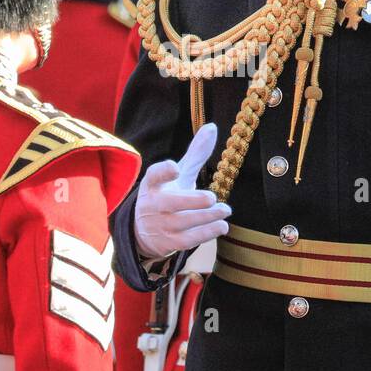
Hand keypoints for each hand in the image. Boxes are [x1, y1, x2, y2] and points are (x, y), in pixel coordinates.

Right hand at [134, 123, 230, 259]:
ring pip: (183, 222)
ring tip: (225, 210)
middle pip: (172, 203)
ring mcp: (160, 225)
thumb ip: (195, 153)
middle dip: (193, 201)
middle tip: (212, 197)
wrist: (144, 231)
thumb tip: (213, 127)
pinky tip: (222, 226)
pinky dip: (206, 233)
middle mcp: (153, 204)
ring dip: (207, 217)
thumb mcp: (179, 174)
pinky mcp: (168, 243)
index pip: (154, 175)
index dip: (164, 171)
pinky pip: (188, 240)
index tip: (175, 167)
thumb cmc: (167, 194)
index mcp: (153, 184)